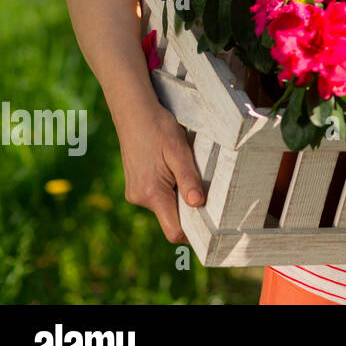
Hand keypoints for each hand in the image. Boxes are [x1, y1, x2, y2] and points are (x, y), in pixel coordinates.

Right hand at [118, 100, 205, 243]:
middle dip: (189, 209)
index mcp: (152, 193)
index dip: (193, 233)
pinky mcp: (135, 186)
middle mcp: (140, 198)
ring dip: (179, 195)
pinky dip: (169, 188)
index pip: (173, 230)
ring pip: (165, 206)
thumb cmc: (158, 128)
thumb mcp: (179, 151)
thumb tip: (197, 204)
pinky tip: (173, 168)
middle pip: (171, 218)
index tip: (211, 227)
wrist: (133, 113)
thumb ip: (188, 178)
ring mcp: (135, 193)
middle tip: (206, 189)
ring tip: (185, 169)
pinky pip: (157, 196)